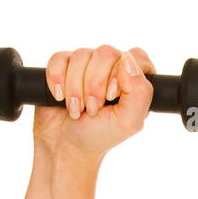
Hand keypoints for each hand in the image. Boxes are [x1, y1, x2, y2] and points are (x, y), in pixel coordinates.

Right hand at [32, 46, 155, 164]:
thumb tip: (128, 60)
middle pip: (106, 52)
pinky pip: (59, 58)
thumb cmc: (100, 135)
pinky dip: (57, 79)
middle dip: (95, 84)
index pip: (136, 56)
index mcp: (134, 81)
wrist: (65, 145)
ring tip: (77, 109)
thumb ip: (140, 92)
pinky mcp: (63, 66)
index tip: (112, 96)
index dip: (122, 73)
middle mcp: (112, 69)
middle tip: (93, 109)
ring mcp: (87, 65)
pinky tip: (60, 97)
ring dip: (75, 87)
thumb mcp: (129, 122)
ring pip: (81, 55)